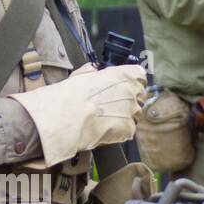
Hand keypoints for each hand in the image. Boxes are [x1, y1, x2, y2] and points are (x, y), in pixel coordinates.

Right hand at [10, 63, 147, 165]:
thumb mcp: (81, 75)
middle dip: (129, 102)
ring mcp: (131, 111)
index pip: (140, 76)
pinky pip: (128, 130)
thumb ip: (94, 73)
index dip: (133, 83)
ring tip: (105, 120)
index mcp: (123, 75)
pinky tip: (105, 131)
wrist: (63, 117)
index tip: (127, 88)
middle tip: (112, 108)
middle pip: (139, 97)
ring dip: (124, 117)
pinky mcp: (128, 128)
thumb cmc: (68, 96)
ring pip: (135, 115)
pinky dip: (119, 132)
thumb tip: (94, 71)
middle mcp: (132, 91)